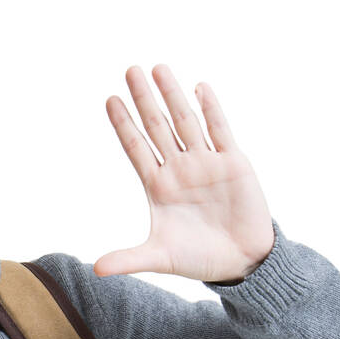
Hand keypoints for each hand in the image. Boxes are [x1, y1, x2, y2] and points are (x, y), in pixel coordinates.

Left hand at [96, 64, 274, 282]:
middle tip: (130, 69)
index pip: (136, 147)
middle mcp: (179, 168)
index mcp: (158, 186)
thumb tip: (96, 270)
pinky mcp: (233, 163)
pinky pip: (220, 130)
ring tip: (158, 68)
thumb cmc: (199, 259)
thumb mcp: (160, 258)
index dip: (124, 124)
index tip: (110, 99)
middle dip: (144, 99)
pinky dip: (211, 109)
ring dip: (172, 95)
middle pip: (157, 126)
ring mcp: (206, 163)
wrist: (242, 262)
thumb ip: (129, 259)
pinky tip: (199, 87)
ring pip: (185, 122)